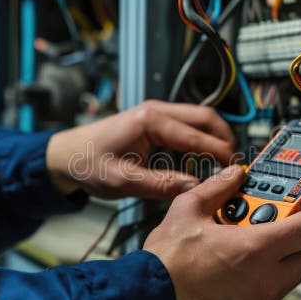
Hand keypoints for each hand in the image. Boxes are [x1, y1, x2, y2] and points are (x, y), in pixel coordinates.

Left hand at [46, 100, 235, 198]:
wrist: (65, 155)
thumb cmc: (87, 163)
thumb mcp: (123, 181)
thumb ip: (161, 185)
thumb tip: (195, 189)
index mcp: (150, 120)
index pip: (197, 136)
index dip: (219, 155)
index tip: (235, 171)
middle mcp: (157, 110)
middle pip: (207, 118)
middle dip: (225, 140)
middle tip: (235, 165)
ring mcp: (157, 113)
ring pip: (200, 119)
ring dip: (215, 139)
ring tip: (222, 166)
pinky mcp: (155, 121)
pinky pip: (188, 126)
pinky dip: (201, 141)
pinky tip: (201, 163)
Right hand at [143, 165, 300, 299]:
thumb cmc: (165, 265)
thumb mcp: (187, 210)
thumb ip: (217, 187)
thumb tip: (234, 174)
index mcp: (256, 249)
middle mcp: (266, 278)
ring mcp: (262, 299)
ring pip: (299, 270)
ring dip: (295, 249)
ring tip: (269, 230)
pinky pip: (279, 285)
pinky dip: (277, 267)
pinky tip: (251, 253)